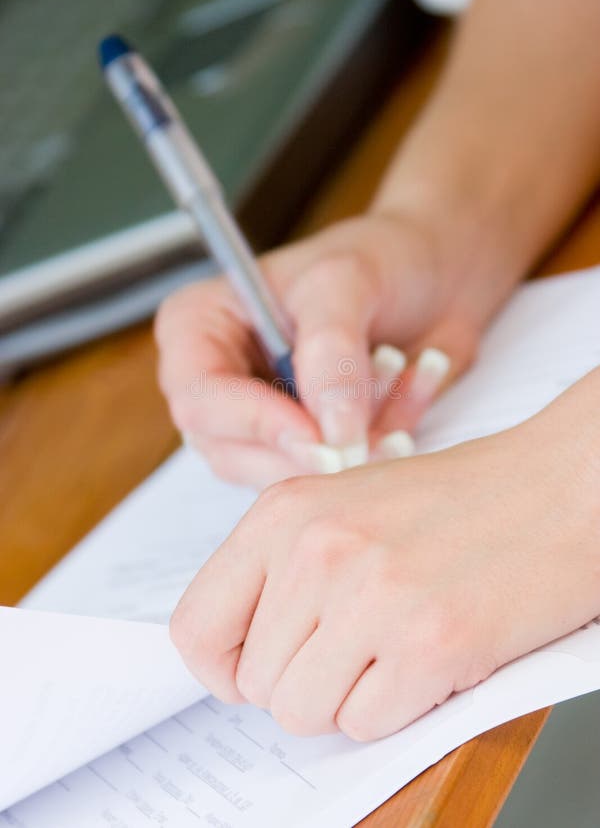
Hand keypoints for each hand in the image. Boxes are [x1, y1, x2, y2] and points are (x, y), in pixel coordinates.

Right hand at [155, 214, 482, 487]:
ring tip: (397, 366)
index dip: (257, 425)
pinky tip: (412, 382)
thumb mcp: (347, 283)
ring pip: (289, 473)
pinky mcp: (311, 444)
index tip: (322, 436)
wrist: (441, 271)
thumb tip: (330, 433)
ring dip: (358, 436)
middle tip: (377, 410)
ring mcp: (264, 418)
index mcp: (199, 327)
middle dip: (317, 443)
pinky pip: (338, 475)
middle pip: (236, 454)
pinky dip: (385, 439)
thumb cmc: (382, 256)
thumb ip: (330, 353)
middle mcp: (222, 381)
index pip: (200, 401)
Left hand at [170, 387, 599, 740]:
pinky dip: (395, 706)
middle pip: (254, 684)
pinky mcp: (428, 644)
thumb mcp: (343, 505)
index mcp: (283, 513)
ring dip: (346, 697)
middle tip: (357, 643)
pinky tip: (428, 655)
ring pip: (302, 713)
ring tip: (393, 645)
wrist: (557, 487)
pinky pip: (366, 724)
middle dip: (302, 678)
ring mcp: (370, 597)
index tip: (254, 668)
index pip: (195, 626)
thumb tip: (238, 653)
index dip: (221, 667)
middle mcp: (316, 551)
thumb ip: (282, 570)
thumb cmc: (456, 500)